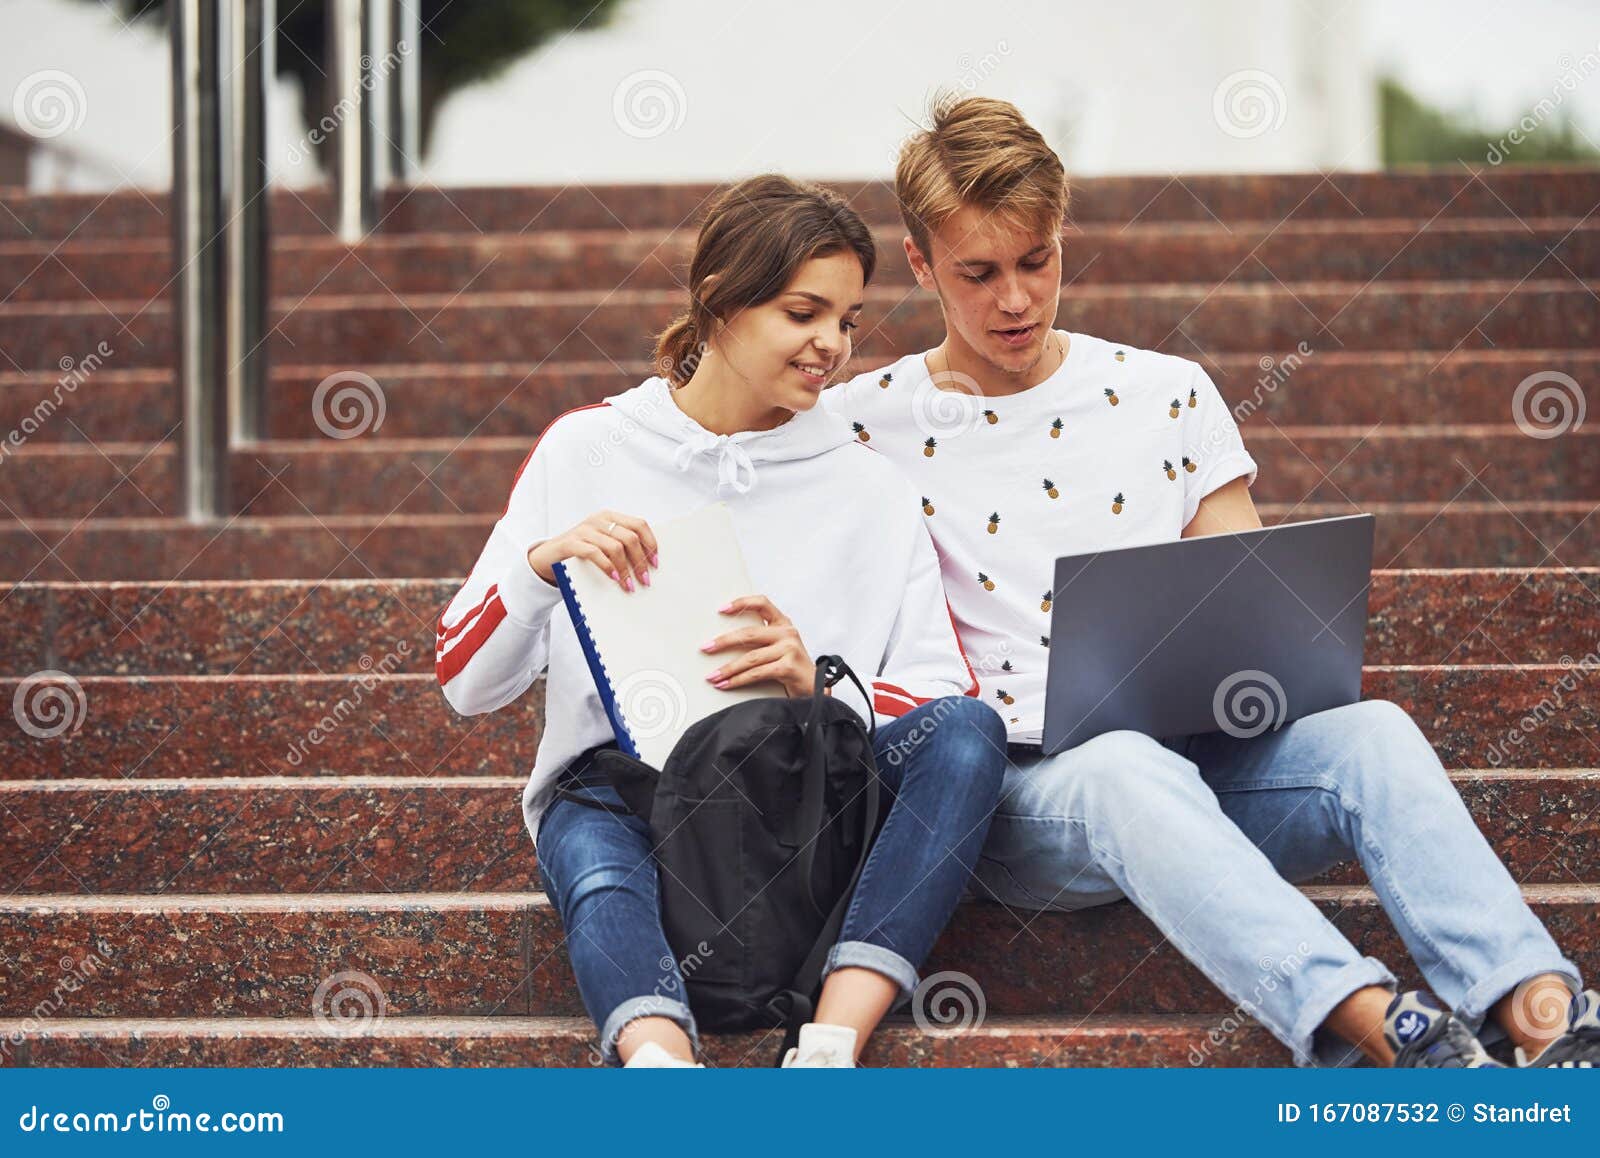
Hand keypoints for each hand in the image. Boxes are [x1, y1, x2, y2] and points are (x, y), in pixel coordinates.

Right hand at [525, 510, 658, 592]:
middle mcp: (598, 520)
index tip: (656, 563)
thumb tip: (647, 565)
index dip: (650, 543)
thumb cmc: (581, 553)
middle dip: (640, 561)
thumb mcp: (602, 545)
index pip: (639, 524)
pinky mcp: (571, 542)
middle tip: (644, 579)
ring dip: (626, 569)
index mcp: (610, 517)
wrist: (547, 556)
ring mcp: (584, 530)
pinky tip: (614, 578)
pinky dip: (608, 567)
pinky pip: (595, 553)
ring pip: (616, 547)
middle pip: (630, 538)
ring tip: (629, 585)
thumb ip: (621, 547)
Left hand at [700, 595, 814, 697]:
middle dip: (724, 642)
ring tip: (712, 676)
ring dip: (728, 668)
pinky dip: (738, 680)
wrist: (815, 690)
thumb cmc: (791, 669)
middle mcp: (788, 633)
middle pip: (749, 633)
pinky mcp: (789, 667)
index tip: (721, 610)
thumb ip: (760, 641)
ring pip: (751, 657)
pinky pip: (757, 673)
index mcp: (784, 624)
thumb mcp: (778, 649)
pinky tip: (726, 684)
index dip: (741, 603)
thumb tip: (723, 643)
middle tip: (706, 648)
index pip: (762, 603)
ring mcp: (790, 649)